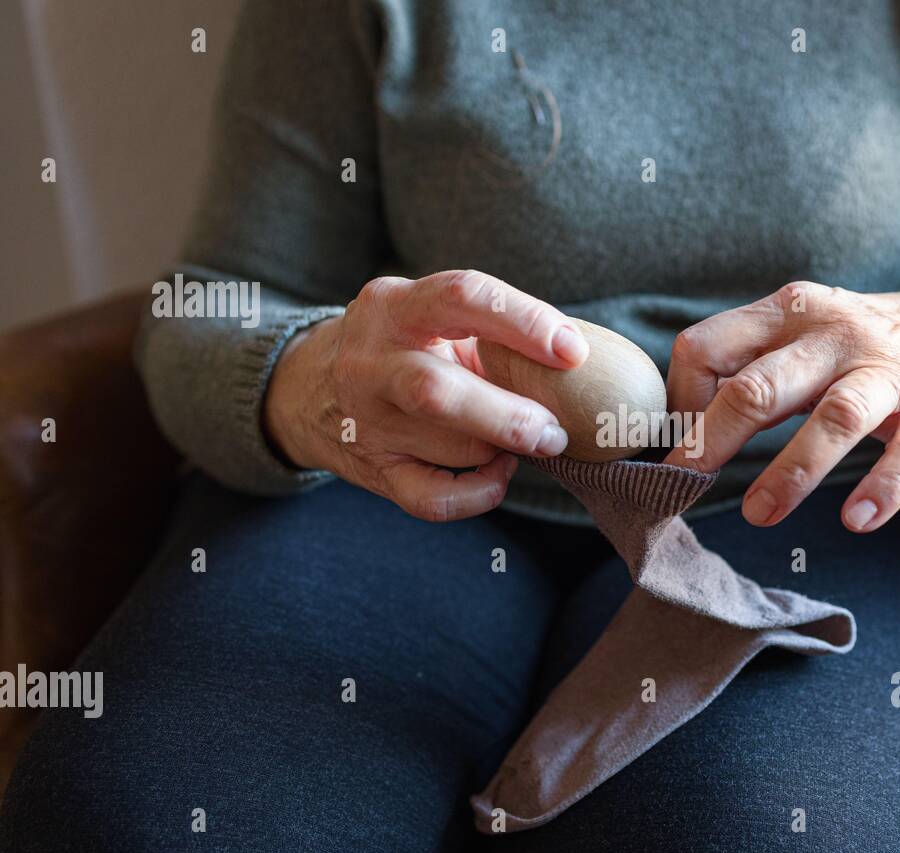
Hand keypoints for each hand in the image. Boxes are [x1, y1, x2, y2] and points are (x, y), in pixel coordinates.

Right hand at [265, 270, 587, 521]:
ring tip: (524, 441)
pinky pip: (432, 498)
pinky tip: (499, 474)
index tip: (573, 351)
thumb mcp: (430, 317)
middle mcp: (370, 360)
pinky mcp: (371, 470)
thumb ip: (492, 329)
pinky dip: (478, 494)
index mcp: (394, 305)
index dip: (523, 322)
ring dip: (499, 450)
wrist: (308, 389)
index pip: (461, 296)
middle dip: (507, 416)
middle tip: (556, 433)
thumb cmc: (405, 346)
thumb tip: (580, 357)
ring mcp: (364, 419)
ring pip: (445, 447)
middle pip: (437, 390)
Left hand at [663, 278, 899, 531]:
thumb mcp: (801, 333)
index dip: (681, 400)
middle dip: (714, 438)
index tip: (682, 444)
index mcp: (788, 312)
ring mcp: (887, 372)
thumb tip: (682, 425)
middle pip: (760, 384)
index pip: (706, 348)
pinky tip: (857, 520)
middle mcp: (833, 335)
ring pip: (835, 418)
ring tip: (758, 514)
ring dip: (792, 471)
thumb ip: (746, 367)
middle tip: (685, 482)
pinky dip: (884, 487)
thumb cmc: (862, 344)